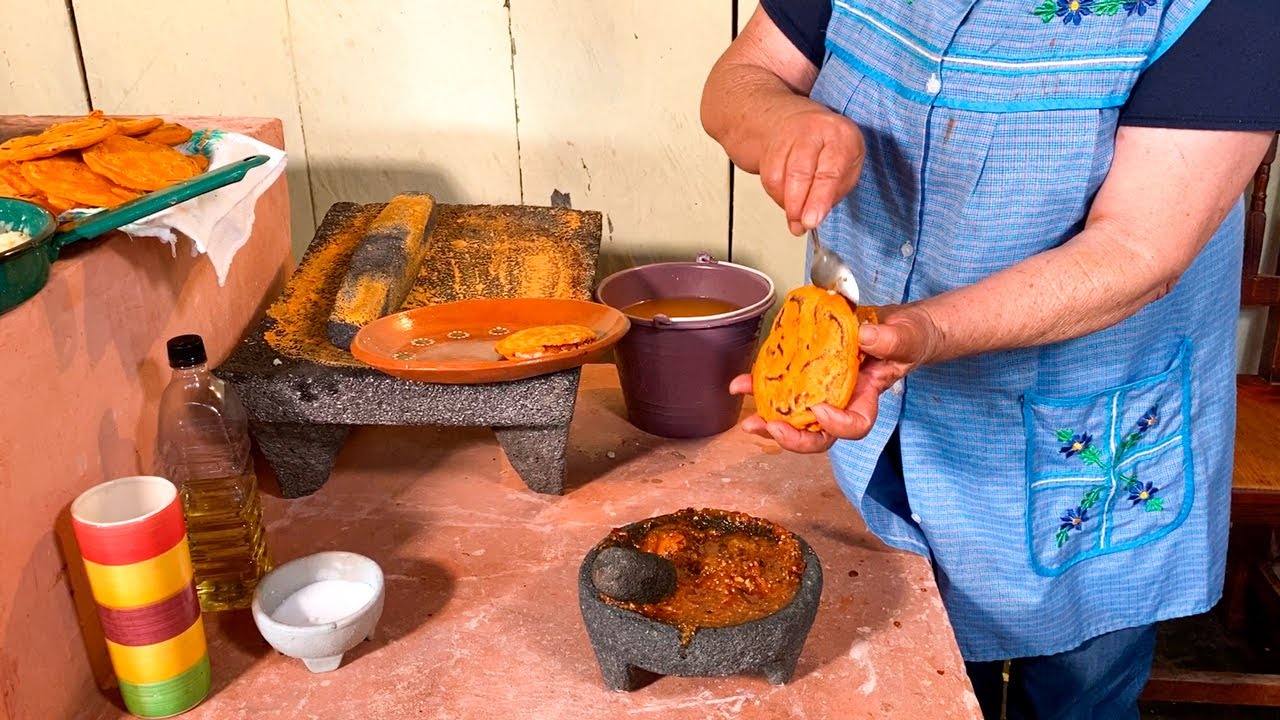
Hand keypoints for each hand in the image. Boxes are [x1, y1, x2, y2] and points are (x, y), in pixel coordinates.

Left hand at [731, 303, 941, 452]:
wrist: (896, 323)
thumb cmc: (908, 336)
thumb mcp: (907, 336)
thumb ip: (891, 340)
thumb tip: (866, 337)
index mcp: (868, 395)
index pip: (856, 424)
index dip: (837, 425)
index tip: (820, 410)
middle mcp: (842, 399)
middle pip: (819, 434)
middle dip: (795, 438)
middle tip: (773, 428)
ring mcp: (822, 389)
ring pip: (795, 416)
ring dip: (769, 421)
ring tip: (749, 421)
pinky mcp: (806, 373)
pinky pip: (782, 385)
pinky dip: (759, 387)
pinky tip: (740, 385)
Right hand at [759, 108, 864, 235]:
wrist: (794, 119)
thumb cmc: (828, 146)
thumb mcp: (847, 165)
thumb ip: (834, 192)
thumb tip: (814, 218)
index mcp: (841, 135)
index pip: (830, 170)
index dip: (820, 198)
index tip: (812, 220)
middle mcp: (814, 130)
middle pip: (800, 172)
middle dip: (798, 204)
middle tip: (801, 224)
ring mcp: (788, 136)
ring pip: (779, 177)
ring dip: (786, 203)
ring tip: (797, 214)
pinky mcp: (769, 146)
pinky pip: (768, 179)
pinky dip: (777, 196)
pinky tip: (787, 198)